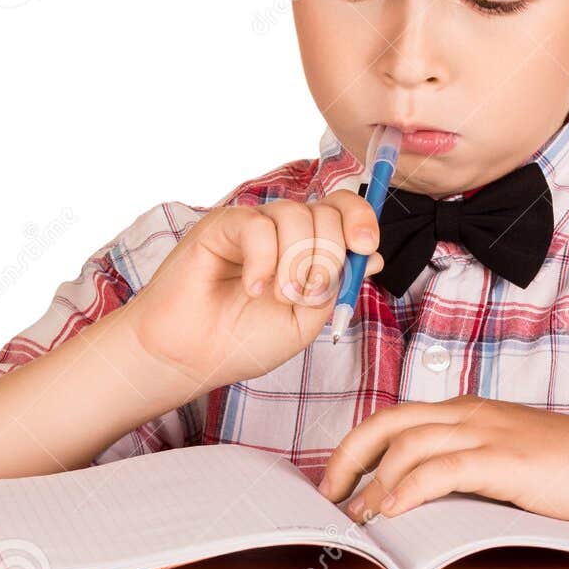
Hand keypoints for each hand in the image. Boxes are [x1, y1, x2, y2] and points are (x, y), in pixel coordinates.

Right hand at [124, 191, 384, 393]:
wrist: (193, 357)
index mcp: (309, 248)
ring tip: (279, 296)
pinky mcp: (223, 226)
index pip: (345, 212)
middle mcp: (284, 231)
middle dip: (329, 254)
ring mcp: (254, 225)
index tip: (365, 247)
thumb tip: (375, 255)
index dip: (362, 220)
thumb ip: (338, 286)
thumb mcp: (306, 320)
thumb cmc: (245, 341)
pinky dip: (263, 261)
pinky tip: (252, 288)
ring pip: (295, 214)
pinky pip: (258, 225)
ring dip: (296, 262)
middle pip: (328, 211)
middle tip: (307, 292)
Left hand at [317, 395, 568, 523]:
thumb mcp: (512, 458)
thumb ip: (471, 466)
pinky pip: (442, 469)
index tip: (338, 481)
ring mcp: (490, 434)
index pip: (397, 418)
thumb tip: (421, 498)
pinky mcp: (507, 461)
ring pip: (408, 444)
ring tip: (360, 516)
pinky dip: (408, 489)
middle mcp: (473, 414)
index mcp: (471, 411)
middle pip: (388, 422)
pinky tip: (394, 511)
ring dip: (374, 482)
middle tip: (330, 496)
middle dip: (348, 457)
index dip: (358, 447)